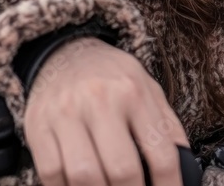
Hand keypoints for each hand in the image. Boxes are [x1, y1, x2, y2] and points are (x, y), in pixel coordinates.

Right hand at [24, 37, 188, 185]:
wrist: (65, 50)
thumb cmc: (112, 77)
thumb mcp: (148, 88)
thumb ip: (166, 125)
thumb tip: (185, 166)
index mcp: (134, 91)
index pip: (160, 153)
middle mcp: (100, 100)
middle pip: (122, 169)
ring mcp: (66, 113)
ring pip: (83, 176)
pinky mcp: (38, 126)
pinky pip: (50, 173)